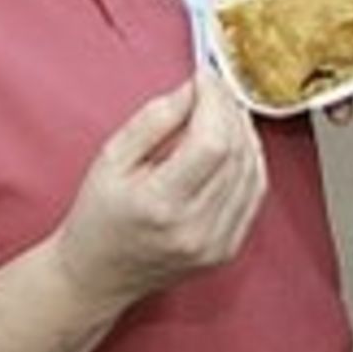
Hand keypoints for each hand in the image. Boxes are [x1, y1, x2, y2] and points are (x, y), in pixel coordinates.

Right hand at [54, 72, 266, 308]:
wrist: (97, 275)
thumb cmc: (98, 217)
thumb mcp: (111, 157)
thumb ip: (155, 119)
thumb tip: (195, 90)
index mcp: (161, 205)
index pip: (212, 143)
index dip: (215, 101)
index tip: (205, 77)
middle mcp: (196, 229)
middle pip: (236, 153)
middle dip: (229, 109)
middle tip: (212, 88)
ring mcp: (216, 243)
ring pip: (253, 170)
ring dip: (243, 130)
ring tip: (220, 110)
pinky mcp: (228, 248)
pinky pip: (255, 192)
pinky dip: (250, 158)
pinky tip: (233, 141)